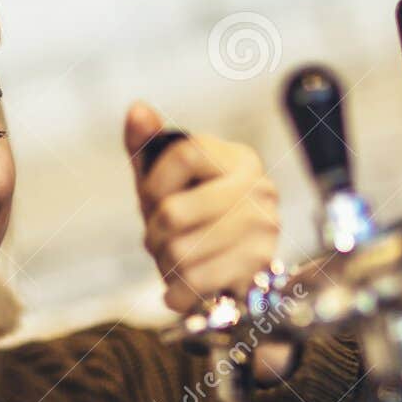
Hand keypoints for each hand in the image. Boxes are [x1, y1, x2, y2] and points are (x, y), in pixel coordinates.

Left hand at [124, 102, 282, 316]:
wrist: (232, 272)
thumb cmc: (194, 218)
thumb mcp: (166, 179)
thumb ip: (148, 145)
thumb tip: (137, 110)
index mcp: (239, 159)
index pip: (184, 155)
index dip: (153, 183)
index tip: (149, 201)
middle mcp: (259, 189)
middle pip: (176, 212)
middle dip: (153, 232)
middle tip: (156, 241)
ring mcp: (264, 229)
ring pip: (181, 250)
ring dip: (164, 262)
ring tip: (173, 261)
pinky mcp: (259, 267)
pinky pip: (196, 281)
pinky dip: (176, 291)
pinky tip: (180, 287)